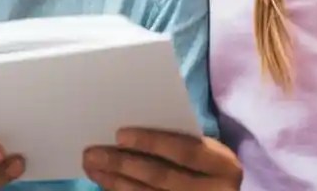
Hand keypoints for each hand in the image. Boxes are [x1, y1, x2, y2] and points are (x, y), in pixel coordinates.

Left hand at [83, 129, 240, 190]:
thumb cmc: (205, 164)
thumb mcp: (204, 151)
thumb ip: (178, 139)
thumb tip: (126, 131)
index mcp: (225, 166)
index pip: (186, 151)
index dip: (152, 142)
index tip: (119, 134)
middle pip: (162, 177)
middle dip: (122, 164)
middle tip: (91, 153)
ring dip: (114, 182)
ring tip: (91, 167)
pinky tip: (105, 184)